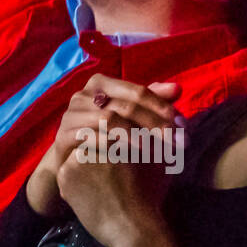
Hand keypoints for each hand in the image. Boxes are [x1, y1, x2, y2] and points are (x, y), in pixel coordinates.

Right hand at [27, 75, 183, 217]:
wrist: (78, 163)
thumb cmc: (112, 139)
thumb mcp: (134, 120)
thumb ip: (154, 103)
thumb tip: (178, 89)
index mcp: (101, 84)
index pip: (138, 92)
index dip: (162, 108)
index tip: (183, 127)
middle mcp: (82, 95)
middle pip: (126, 107)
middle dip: (155, 125)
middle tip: (177, 143)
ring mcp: (70, 116)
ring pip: (110, 120)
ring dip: (138, 137)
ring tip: (159, 153)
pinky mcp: (63, 138)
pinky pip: (92, 138)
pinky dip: (116, 147)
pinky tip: (135, 160)